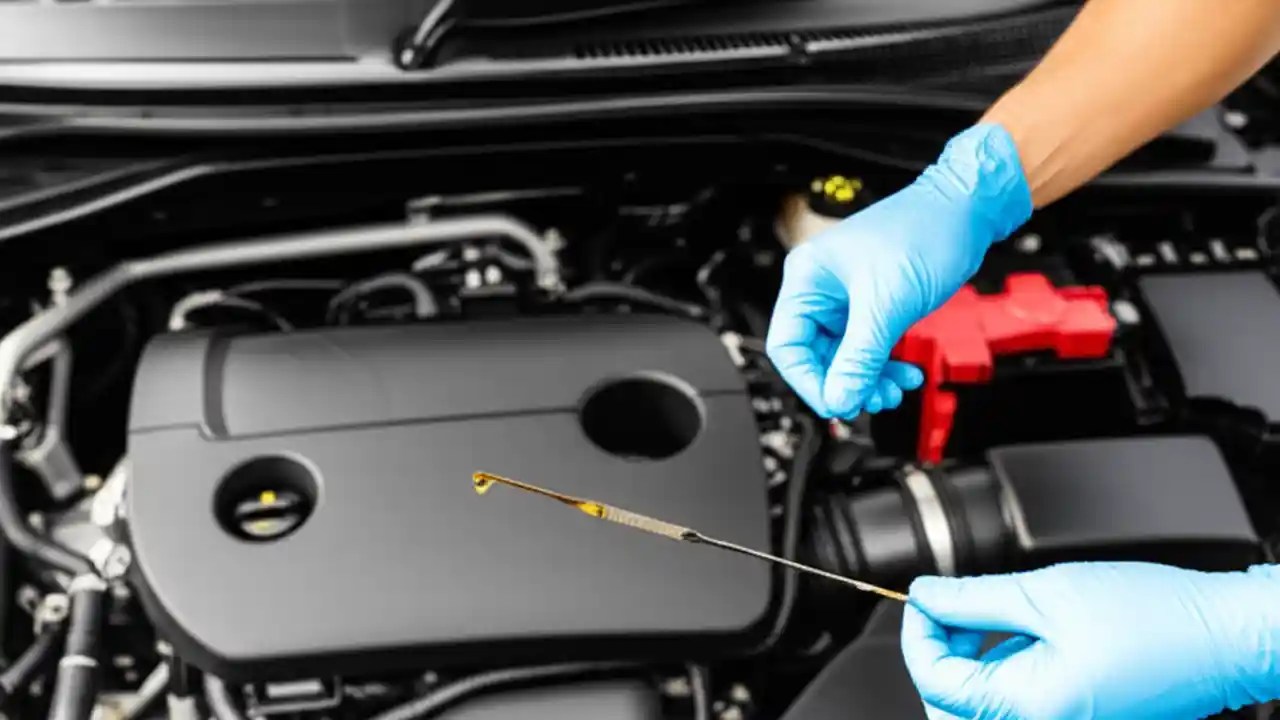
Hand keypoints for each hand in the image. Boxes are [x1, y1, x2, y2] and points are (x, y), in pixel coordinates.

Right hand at [766, 123, 1031, 417]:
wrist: (967, 210)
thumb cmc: (924, 232)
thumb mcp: (887, 306)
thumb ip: (859, 359)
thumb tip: (839, 398)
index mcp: (807, 279)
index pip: (788, 347)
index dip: (810, 382)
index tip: (838, 404)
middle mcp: (820, 288)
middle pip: (815, 356)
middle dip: (845, 382)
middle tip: (873, 400)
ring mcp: (846, 297)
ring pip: (844, 356)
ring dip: (868, 379)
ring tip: (893, 389)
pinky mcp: (872, 303)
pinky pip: (867, 347)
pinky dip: (884, 365)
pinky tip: (904, 373)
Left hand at [901, 562, 1279, 719]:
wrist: (1222, 636)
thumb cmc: (1157, 619)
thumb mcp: (1047, 592)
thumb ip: (972, 598)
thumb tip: (926, 596)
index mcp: (1026, 708)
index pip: (934, 679)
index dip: (918, 631)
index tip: (923, 597)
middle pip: (950, 704)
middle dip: (940, 652)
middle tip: (951, 609)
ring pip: (979, 706)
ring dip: (970, 661)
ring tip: (993, 617)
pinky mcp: (1069, 718)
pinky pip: (1014, 705)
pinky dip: (1003, 671)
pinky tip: (1022, 634)